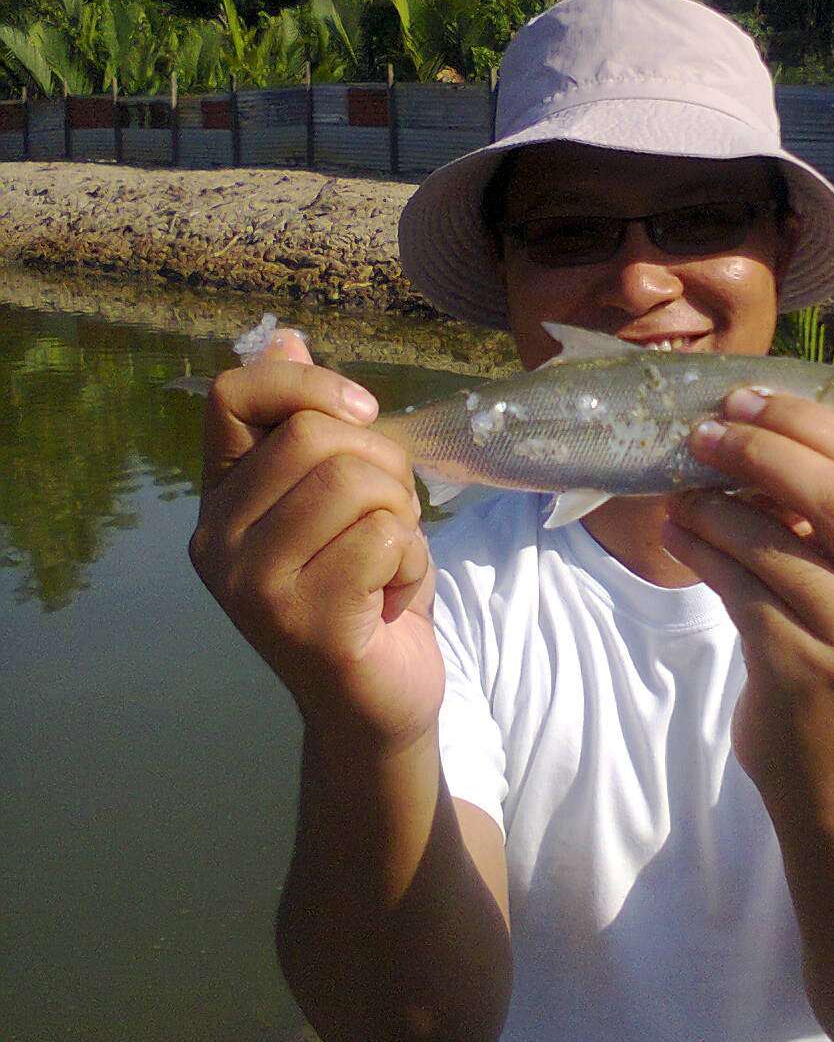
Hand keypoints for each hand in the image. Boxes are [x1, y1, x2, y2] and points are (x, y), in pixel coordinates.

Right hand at [188, 329, 443, 750]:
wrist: (379, 704)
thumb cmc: (365, 588)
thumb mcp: (340, 494)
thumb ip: (306, 422)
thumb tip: (284, 337)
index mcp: (218, 499)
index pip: (233, 393)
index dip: (309, 384)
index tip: (360, 413)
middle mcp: (215, 541)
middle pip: (315, 434)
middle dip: (383, 463)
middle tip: (388, 519)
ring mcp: (252, 588)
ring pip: (354, 481)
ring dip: (401, 512)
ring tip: (388, 558)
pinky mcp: (305, 625)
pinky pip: (385, 538)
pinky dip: (412, 558)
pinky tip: (392, 598)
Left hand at [663, 386, 833, 801]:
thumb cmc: (831, 650)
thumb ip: (814, 518)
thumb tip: (742, 437)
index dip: (802, 421)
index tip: (745, 397)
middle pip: (831, 495)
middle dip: (760, 451)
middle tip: (705, 432)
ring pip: (773, 546)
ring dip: (713, 507)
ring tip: (676, 492)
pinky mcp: (801, 669)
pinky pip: (739, 592)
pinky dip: (700, 554)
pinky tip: (675, 535)